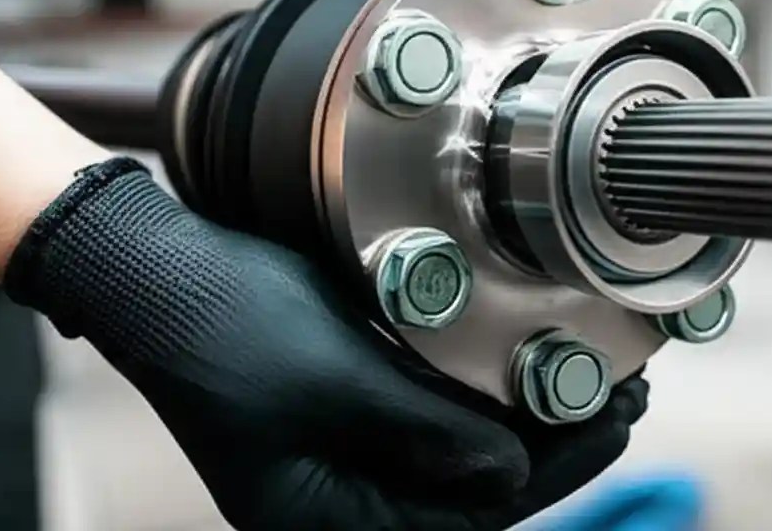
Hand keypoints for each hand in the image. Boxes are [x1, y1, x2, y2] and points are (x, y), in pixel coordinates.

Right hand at [4, 156, 647, 529]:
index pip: (468, 513)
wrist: (151, 265)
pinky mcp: (344, 412)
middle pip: (470, 486)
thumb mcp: (329, 381)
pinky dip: (479, 390)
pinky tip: (520, 357)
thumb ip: (426, 433)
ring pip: (457, 450)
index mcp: (326, 520)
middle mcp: (336, 502)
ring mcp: (340, 457)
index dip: (554, 464)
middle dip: (549, 437)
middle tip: (620, 387)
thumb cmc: (218, 324)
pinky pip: (431, 415)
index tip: (616, 412)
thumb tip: (513, 471)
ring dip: (520, 410)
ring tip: (587, 369)